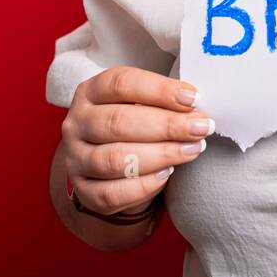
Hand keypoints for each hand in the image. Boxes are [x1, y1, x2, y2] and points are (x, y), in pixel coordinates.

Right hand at [60, 66, 215, 215]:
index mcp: (91, 92)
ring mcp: (75, 160)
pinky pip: (112, 193)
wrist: (116, 168)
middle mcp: (76, 123)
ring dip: (161, 155)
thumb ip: (165, 102)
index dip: (159, 90)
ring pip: (115, 159)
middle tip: (201, 128)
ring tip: (192, 150)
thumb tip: (198, 110)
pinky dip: (144, 185)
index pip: (120, 83)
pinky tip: (167, 175)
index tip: (194, 98)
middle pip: (118, 121)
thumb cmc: (137, 125)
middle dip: (167, 125)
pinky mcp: (84, 192)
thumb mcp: (145, 104)